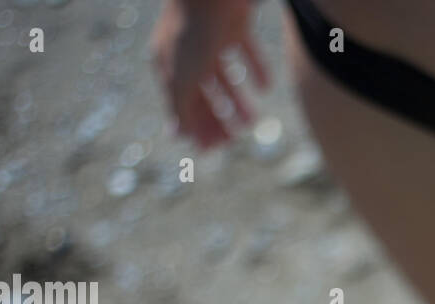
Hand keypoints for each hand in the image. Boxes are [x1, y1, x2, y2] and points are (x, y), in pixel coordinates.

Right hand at [150, 0, 269, 148]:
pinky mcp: (235, 24)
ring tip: (252, 121)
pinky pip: (245, 50)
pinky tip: (266, 87)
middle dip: (217, 117)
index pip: (182, 102)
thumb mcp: (182, 76)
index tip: (211, 149)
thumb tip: (177, 136)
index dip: (195, 126)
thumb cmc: (193, 30)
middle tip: (234, 139)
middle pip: (203, 92)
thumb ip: (180, 106)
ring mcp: (211, 36)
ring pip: (224, 75)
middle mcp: (188, 50)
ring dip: (236, 100)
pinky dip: (255, 69)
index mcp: (169, 63)